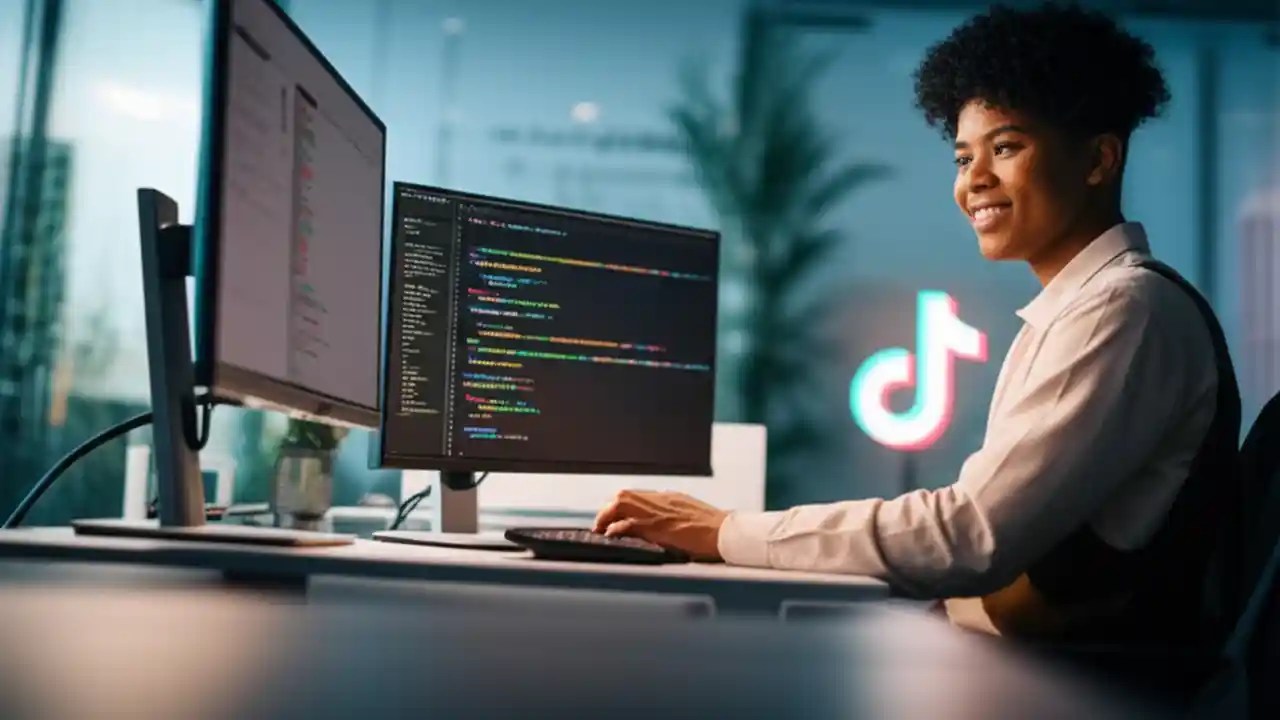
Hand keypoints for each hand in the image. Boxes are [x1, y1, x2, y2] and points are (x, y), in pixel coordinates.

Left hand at [592, 490, 728, 561]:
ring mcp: (659, 512)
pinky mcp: (658, 527)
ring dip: (607, 516)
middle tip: (601, 524)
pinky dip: (616, 528)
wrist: (727, 534)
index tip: (613, 517)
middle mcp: (662, 500)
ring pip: (622, 503)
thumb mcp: (693, 514)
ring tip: (600, 529)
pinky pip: (629, 523)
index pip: (637, 495)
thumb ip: (676, 514)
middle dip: (609, 509)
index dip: (621, 506)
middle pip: (625, 496)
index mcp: (670, 497)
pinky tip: (610, 535)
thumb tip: (664, 523)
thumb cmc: (716, 530)